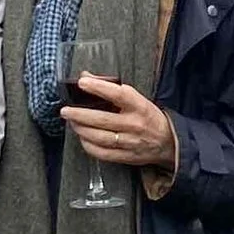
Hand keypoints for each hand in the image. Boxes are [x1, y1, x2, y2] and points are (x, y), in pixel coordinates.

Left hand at [63, 74, 178, 175]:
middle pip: (103, 120)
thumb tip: (86, 76)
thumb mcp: (136, 98)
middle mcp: (134, 124)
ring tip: (71, 122)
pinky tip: (82, 138)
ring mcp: (130, 142)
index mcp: (139, 106)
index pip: (118, 94)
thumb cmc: (148, 117)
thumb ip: (111, 88)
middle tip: (65, 110)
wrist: (168, 142)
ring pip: (100, 137)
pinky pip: (102, 153)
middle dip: (80, 115)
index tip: (83, 82)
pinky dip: (88, 145)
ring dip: (81, 130)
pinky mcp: (126, 157)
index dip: (99, 87)